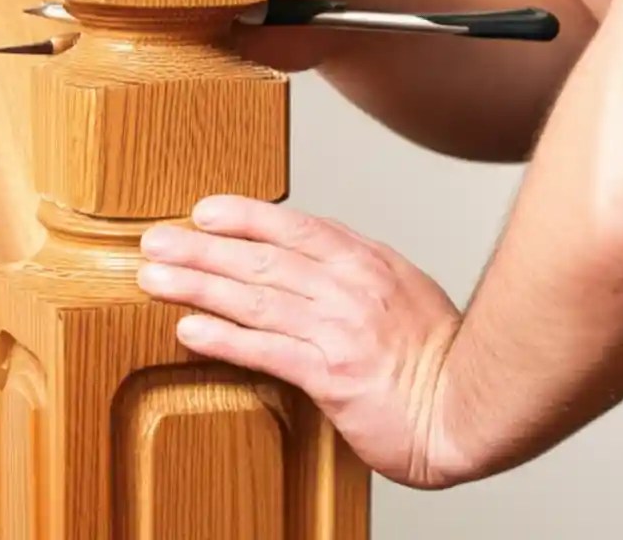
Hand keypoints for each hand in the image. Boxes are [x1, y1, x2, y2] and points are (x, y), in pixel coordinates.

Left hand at [137, 194, 463, 487]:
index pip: (295, 228)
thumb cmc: (437, 357)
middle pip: (262, 259)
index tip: (201, 212)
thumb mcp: (403, 290)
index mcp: (368, 263)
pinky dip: (224, 338)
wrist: (468, 410)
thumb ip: (353, 270)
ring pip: (255, 299)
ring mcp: (341, 330)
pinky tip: (189, 329)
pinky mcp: (332, 375)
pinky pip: (266, 350)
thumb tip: (300, 257)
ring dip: (197, 286)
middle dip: (201, 248)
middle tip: (156, 241)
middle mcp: (351, 288)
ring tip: (154, 278)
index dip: (244, 216)